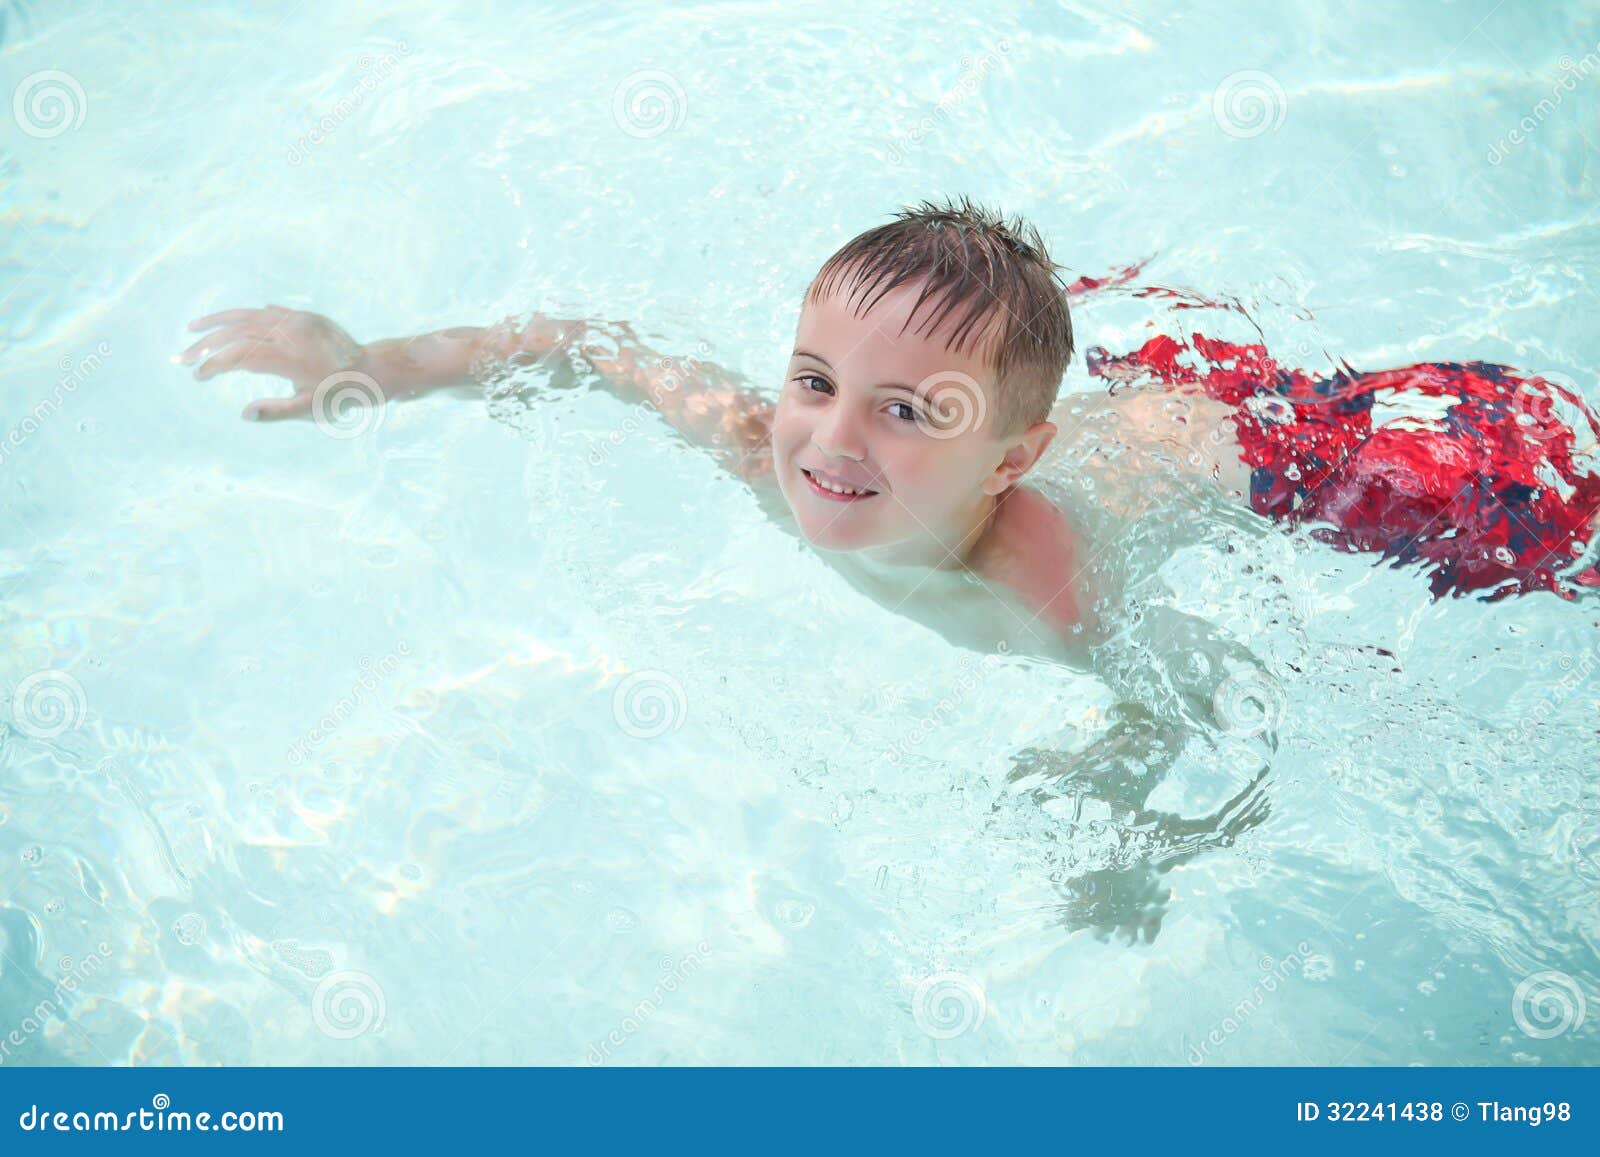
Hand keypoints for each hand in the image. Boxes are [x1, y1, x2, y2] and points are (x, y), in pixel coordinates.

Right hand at [177, 306, 365, 420]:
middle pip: (235, 332)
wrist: (374, 370)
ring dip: (217, 321)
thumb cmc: (341, 395)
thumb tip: (244, 414)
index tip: (197, 376)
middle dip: (205, 344)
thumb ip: (276, 411)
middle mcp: (287, 333)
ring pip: (247, 315)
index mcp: (285, 357)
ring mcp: (295, 321)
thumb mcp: (310, 410)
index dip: (213, 365)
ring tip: (193, 329)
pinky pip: (268, 311)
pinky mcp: (303, 316)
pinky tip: (229, 323)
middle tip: (181, 357)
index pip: (237, 356)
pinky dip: (244, 316)